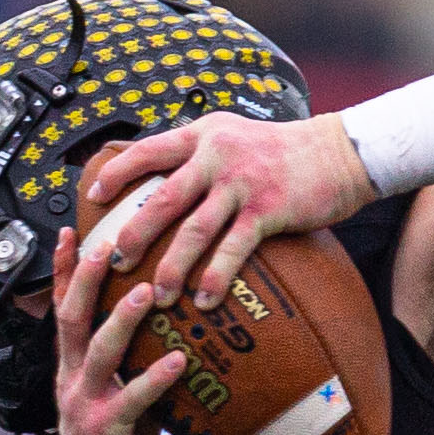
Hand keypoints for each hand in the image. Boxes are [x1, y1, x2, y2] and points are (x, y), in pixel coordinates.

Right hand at [49, 220, 185, 434]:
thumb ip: (132, 361)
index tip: (71, 231)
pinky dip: (155, 378)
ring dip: (123, 319)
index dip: (63, 270)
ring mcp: (85, 403)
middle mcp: (72, 378)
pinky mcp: (105, 430)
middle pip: (73, 317)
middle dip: (85, 278)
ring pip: (99, 351)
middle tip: (106, 244)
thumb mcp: (118, 393)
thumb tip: (170, 325)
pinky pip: (132, 399)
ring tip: (147, 291)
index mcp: (72, 366)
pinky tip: (179, 361)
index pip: (62, 308)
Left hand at [84, 111, 375, 311]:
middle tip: (116, 263)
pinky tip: (204, 300)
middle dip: (134, 235)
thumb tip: (172, 181)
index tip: (94, 196)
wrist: (340, 153)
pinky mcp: (266, 209)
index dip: (117, 173)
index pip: (148, 150)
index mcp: (202, 135)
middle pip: (161, 199)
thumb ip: (204, 153)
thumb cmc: (288, 151)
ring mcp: (240, 183)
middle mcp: (215, 155)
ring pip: (192, 230)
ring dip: (171, 266)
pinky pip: (232, 249)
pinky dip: (214, 277)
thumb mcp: (236, 136)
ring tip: (158, 295)